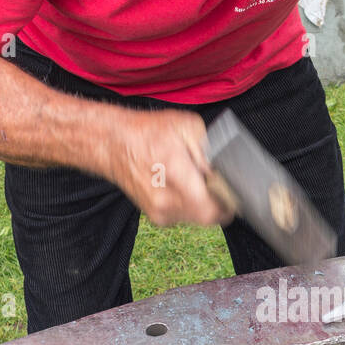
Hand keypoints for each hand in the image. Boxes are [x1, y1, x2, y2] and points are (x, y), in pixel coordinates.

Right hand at [108, 108, 233, 226]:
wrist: (113, 144)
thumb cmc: (149, 132)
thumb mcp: (188, 126)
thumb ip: (211, 150)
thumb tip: (223, 172)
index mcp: (177, 176)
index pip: (214, 211)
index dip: (228, 205)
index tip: (232, 194)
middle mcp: (167, 201)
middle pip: (208, 217)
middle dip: (216, 202)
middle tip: (214, 184)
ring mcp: (160, 212)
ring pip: (197, 218)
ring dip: (202, 204)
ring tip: (193, 181)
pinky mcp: (156, 217)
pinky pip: (184, 217)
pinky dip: (188, 205)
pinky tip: (180, 186)